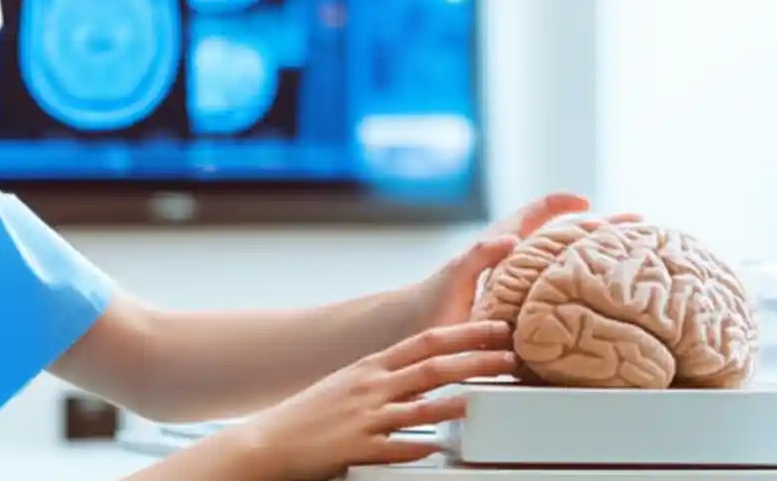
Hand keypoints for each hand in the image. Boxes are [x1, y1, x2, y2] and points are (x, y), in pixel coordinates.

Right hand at [237, 320, 514, 480]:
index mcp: (370, 367)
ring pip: (420, 404)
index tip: (492, 328)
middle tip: (507, 356)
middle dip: (474, 359)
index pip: (425, 341)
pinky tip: (440, 446)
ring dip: (456, 401)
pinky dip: (421, 445)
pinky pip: (397, 447)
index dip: (462, 333)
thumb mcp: (348, 384)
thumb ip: (383, 377)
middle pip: (432, 367)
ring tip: (485, 398)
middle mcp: (371, 387)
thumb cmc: (310, 415)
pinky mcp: (359, 447)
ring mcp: (366, 417)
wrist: (269, 440)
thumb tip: (418, 372)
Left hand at [409, 193, 641, 330]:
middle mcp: (520, 262)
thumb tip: (510, 241)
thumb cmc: (433, 302)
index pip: (535, 215)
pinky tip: (614, 302)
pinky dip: (591, 292)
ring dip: (602, 258)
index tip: (584, 201)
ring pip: (571, 264)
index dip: (560, 204)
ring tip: (641, 253)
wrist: (421, 331)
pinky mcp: (530, 310)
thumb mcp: (453, 277)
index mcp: (502, 246)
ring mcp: (527, 285)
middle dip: (601, 228)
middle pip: (566, 237)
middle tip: (638, 221)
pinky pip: (566, 295)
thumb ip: (477, 257)